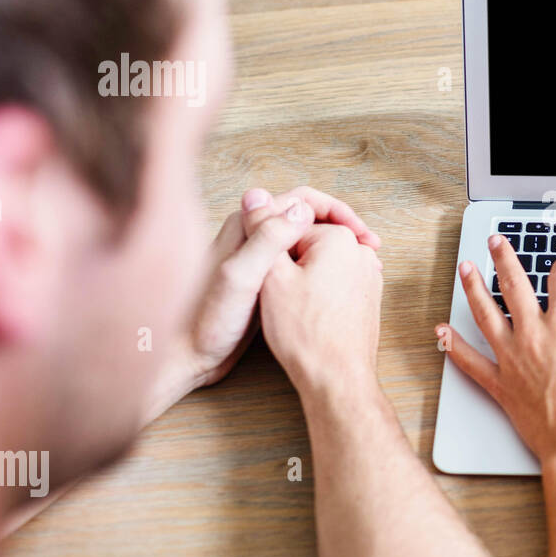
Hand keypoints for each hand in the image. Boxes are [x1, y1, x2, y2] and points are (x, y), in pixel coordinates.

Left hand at [149, 187, 380, 420]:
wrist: (185, 356)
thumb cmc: (204, 321)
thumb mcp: (240, 277)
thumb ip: (267, 240)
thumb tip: (303, 209)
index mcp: (245, 225)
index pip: (302, 199)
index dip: (338, 212)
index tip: (362, 234)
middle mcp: (251, 236)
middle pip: (308, 217)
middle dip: (343, 228)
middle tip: (370, 249)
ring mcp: (258, 258)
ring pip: (307, 239)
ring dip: (336, 246)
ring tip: (362, 264)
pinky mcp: (263, 281)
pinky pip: (301, 262)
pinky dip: (324, 266)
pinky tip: (339, 283)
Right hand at [256, 220, 383, 397]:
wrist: (336, 377)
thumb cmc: (306, 333)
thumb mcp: (271, 276)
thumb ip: (263, 229)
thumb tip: (255, 196)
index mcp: (340, 238)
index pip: (290, 227)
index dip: (271, 253)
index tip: (265, 277)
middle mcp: (361, 252)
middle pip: (308, 243)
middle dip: (289, 264)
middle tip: (277, 295)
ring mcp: (369, 275)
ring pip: (320, 264)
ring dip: (302, 280)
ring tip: (293, 309)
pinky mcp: (368, 297)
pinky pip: (334, 283)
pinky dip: (318, 294)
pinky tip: (308, 316)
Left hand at [437, 235, 555, 468]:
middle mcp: (535, 334)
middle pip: (513, 283)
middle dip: (503, 257)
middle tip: (495, 242)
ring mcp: (513, 358)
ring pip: (485, 313)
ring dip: (472, 287)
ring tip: (465, 268)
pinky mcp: (500, 385)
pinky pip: (469, 360)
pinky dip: (453, 345)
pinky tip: (442, 332)